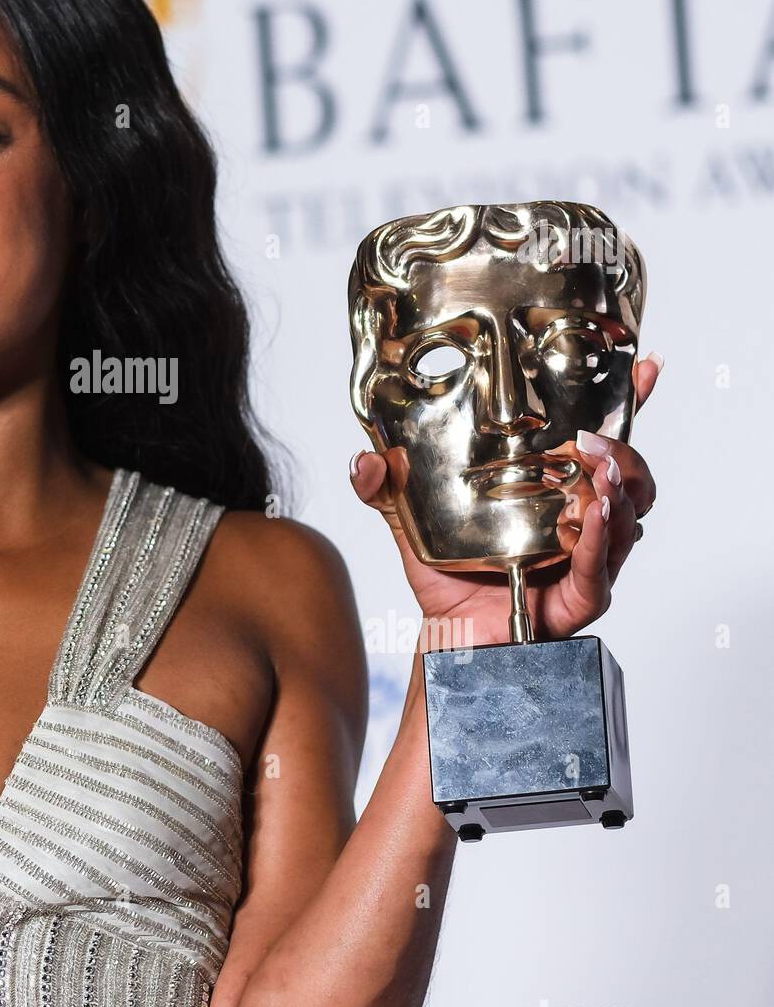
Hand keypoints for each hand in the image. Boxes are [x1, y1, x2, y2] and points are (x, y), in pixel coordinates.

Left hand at [349, 352, 661, 642]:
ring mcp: (585, 557)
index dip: (627, 404)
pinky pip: (600, 566)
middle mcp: (578, 518)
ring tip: (602, 470)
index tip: (643, 367)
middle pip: (628, 476)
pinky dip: (599, 538)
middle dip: (622, 450)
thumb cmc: (448, 578)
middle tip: (592, 438)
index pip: (598, 443)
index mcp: (552, 488)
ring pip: (626, 517)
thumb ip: (386, 488)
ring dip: (619, 489)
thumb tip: (363, 460)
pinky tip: (593, 513)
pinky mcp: (580, 597)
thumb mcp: (411, 521)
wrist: (449, 639)